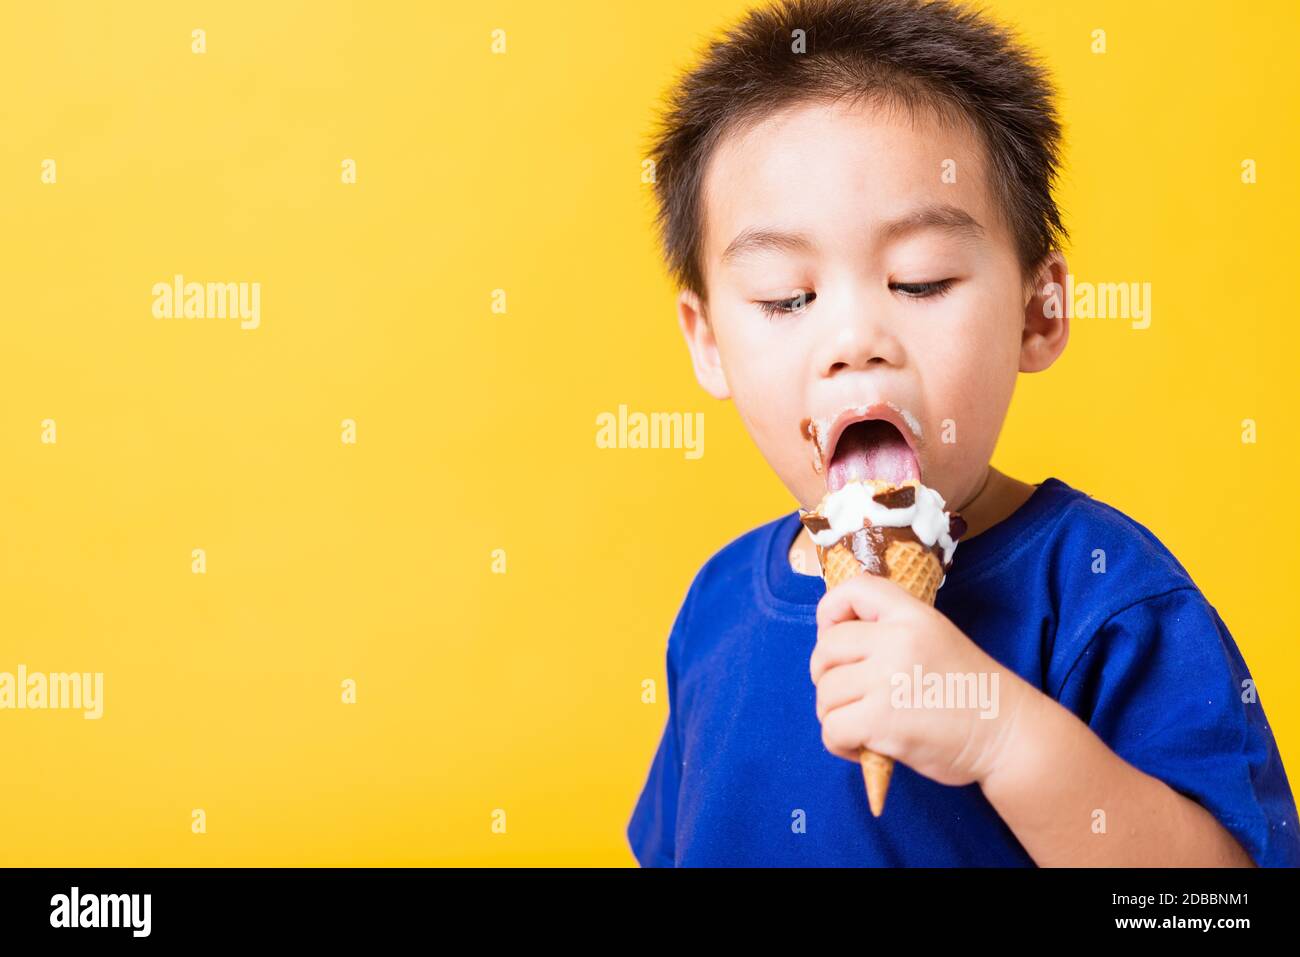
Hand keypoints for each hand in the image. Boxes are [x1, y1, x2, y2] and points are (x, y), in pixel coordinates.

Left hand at [810, 570, 1034, 787]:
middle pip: (827, 648)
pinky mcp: (882, 721)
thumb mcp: (936, 638)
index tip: (834, 637)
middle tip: (847, 694)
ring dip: (833, 713)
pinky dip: (838, 743)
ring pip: (825, 693)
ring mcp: (888, 680)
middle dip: (825, 674)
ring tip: (858, 724)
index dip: (831, 611)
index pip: (854, 588)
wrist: (1007, 735)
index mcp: (913, 615)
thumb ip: (892, 631)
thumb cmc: (969, 691)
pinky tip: (861, 747)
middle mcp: (898, 641)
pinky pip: (832, 728)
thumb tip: (833, 640)